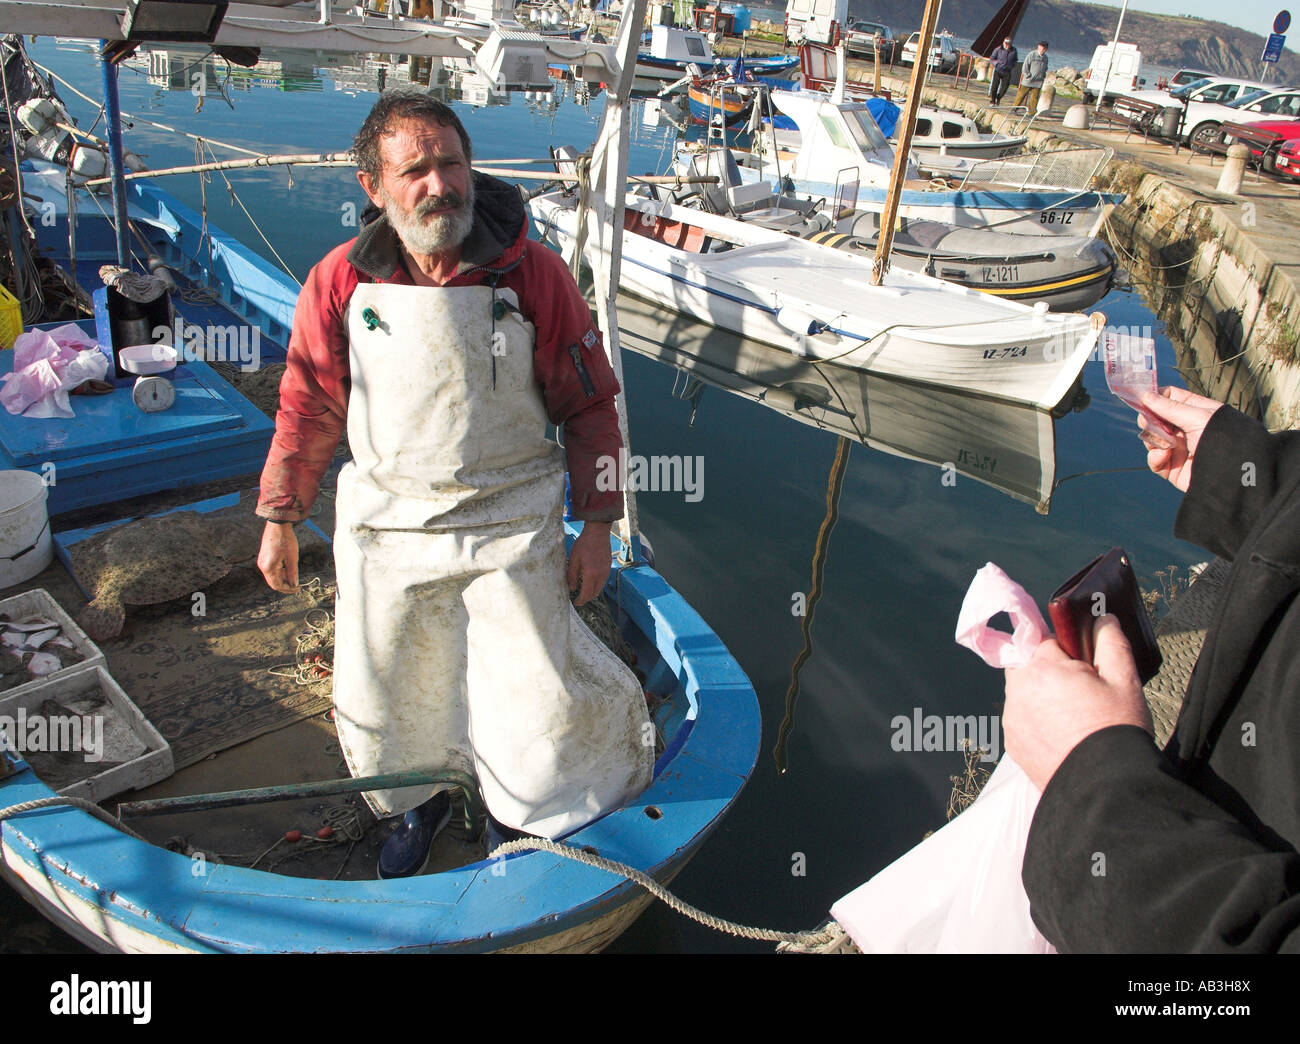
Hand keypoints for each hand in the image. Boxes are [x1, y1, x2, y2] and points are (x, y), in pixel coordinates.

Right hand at [257, 521, 299, 592]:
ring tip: (293, 577)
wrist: (277, 525)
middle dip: (285, 585)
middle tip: (296, 586)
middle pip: (273, 582)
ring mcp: (262, 561)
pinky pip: (271, 569)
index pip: (277, 585)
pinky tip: (288, 569)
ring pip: (272, 575)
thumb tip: (294, 584)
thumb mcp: (292, 558)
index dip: (287, 589)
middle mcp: (262, 566)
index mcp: (268, 568)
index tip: (297, 589)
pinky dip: (279, 571)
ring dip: (282, 578)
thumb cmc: (285, 540)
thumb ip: (293, 573)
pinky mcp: (264, 556)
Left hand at [567, 521, 612, 606]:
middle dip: (586, 599)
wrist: (598, 533)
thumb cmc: (584, 544)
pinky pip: (602, 581)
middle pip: (594, 594)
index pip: (586, 594)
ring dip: (592, 592)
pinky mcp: (608, 567)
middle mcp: (600, 575)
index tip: (576, 603)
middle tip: (579, 600)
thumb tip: (571, 588)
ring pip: (599, 588)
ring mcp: (606, 572)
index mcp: (590, 574)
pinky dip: (596, 585)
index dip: (580, 601)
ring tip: (584, 592)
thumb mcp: (573, 559)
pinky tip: (590, 582)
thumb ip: (571, 575)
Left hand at [1003, 615, 1152, 790]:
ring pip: (1023, 692)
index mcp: (1043, 669)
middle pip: (1027, 664)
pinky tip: (1064, 736)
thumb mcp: (1124, 681)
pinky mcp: (1013, 744)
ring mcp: (1013, 720)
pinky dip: (1037, 722)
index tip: (1083, 665)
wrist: (1105, 788)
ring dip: (1041, 696)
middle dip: (1050, 670)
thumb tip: (1103, 619)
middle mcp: (1019, 691)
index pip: (1045, 639)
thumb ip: (1111, 642)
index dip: (1066, 650)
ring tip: (1075, 717)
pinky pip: (1021, 720)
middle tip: (1082, 691)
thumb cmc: (1116, 732)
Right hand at [1140, 386, 1224, 492]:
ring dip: (1153, 439)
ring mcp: (1179, 449)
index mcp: (1196, 412)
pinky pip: (1154, 461)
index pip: (1170, 397)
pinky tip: (1163, 455)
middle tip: (1147, 421)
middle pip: (1156, 418)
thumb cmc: (1224, 440)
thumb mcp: (1197, 418)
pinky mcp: (1173, 468)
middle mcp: (1186, 429)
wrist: (1233, 476)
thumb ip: (1170, 407)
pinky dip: (1155, 457)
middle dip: (1150, 420)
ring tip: (1163, 443)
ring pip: (1152, 439)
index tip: (1143, 399)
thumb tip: (1146, 395)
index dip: (1156, 397)